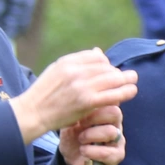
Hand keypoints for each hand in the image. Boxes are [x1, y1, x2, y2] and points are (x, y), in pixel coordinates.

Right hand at [11, 47, 137, 143]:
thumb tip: (99, 51)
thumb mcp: (56, 71)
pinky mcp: (87, 101)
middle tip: (123, 79)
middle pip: (106, 66)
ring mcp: (81, 86)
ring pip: (112, 78)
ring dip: (125, 80)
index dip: (106, 64)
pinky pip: (112, 94)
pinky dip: (125, 92)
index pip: (96, 56)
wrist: (32, 113)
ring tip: (132, 82)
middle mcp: (75, 70)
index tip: (108, 72)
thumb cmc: (43, 96)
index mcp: (67, 61)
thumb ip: (77, 62)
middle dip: (116, 73)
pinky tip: (131, 91)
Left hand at [59, 104, 124, 164]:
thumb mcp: (71, 122)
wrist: (71, 161)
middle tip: (80, 124)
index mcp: (106, 113)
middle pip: (114, 112)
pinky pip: (108, 152)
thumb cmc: (72, 138)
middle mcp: (115, 124)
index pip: (110, 100)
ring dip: (91, 135)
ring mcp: (119, 140)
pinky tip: (84, 151)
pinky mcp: (117, 156)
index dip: (94, 103)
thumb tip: (77, 96)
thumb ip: (76, 110)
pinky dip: (92, 151)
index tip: (79, 110)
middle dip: (94, 117)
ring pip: (110, 131)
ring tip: (81, 139)